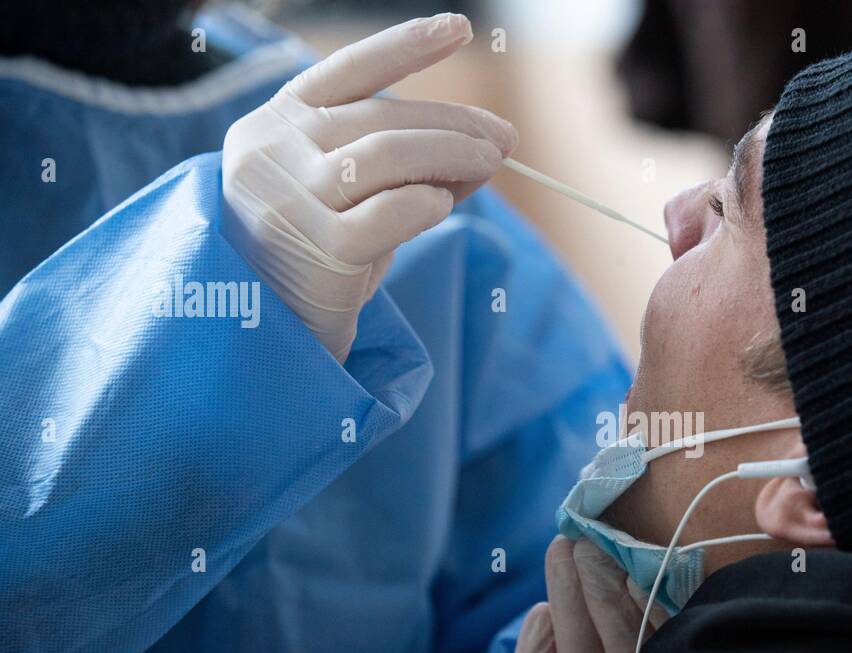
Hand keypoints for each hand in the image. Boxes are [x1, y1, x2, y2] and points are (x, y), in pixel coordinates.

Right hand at [220, 14, 515, 362]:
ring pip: (389, 154)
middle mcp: (271, 154)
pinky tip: (443, 206)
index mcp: (273, 127)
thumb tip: (486, 144)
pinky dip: (427, 203)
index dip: (403, 46)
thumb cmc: (314, 263)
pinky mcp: (317, 250)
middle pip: (382, 118)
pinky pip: (391, 211)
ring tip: (490, 163)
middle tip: (502, 137)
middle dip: (453, 123)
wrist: (267, 341)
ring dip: (452, 154)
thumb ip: (401, 168)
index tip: (457, 28)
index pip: (345, 72)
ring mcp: (289, 200)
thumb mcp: (351, 201)